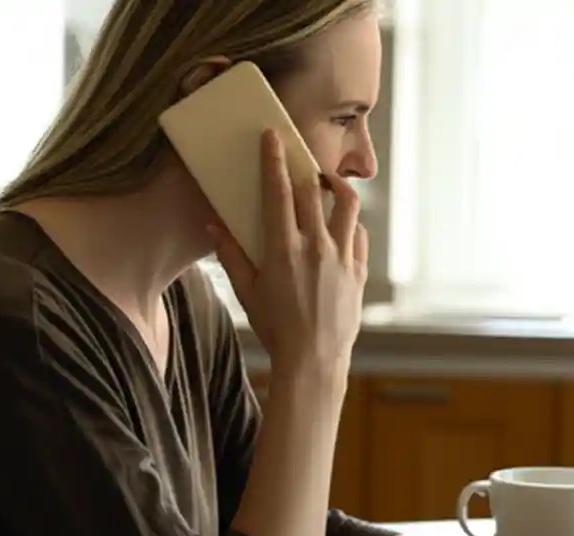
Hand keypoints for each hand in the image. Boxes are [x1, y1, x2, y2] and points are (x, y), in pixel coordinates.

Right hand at [212, 129, 367, 377]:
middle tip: (297, 154)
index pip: (279, 192)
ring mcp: (341, 258)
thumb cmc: (276, 329)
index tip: (272, 137)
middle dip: (303, 165)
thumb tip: (214, 227)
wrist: (313, 361)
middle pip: (312, 191)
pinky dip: (350, 225)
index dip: (275, 160)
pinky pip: (358, 236)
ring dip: (336, 188)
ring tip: (326, 184)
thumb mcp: (247, 292)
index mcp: (283, 249)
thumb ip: (232, 256)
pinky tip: (340, 227)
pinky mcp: (358, 272)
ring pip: (347, 206)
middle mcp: (316, 247)